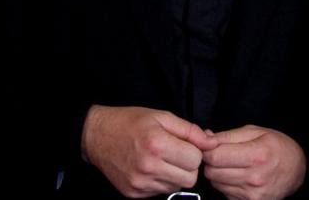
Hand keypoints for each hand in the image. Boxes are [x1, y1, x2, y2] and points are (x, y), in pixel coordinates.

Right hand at [81, 105, 217, 197]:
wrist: (97, 136)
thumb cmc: (130, 122)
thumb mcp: (161, 116)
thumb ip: (189, 130)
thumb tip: (212, 143)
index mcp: (158, 144)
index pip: (196, 159)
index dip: (193, 150)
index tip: (183, 144)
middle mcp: (149, 167)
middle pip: (190, 178)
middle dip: (187, 165)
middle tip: (175, 153)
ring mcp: (140, 183)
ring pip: (177, 187)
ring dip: (175, 174)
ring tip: (161, 159)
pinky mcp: (134, 193)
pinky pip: (161, 192)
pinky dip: (161, 181)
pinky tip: (151, 168)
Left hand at [202, 125, 305, 199]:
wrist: (297, 169)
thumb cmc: (277, 147)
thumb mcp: (255, 132)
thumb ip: (228, 135)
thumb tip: (205, 137)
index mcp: (256, 155)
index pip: (214, 157)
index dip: (207, 149)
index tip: (211, 146)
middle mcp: (254, 178)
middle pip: (212, 172)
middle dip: (211, 162)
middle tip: (222, 155)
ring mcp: (252, 194)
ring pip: (216, 184)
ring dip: (218, 174)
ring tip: (233, 165)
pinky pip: (225, 193)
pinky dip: (226, 185)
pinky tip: (238, 177)